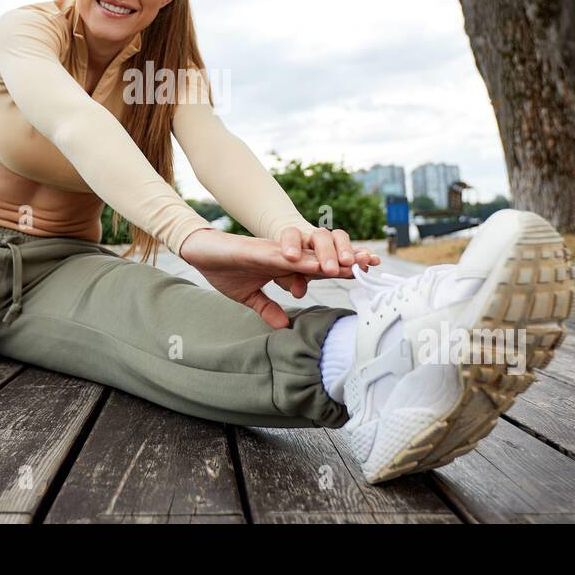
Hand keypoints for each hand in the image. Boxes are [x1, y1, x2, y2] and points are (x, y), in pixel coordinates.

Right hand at [176, 227, 367, 329]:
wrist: (200, 253)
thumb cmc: (225, 270)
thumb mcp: (249, 296)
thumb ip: (267, 308)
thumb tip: (283, 324)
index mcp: (285, 266)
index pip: (319, 269)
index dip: (342, 270)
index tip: (367, 274)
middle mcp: (284, 256)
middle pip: (321, 257)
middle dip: (347, 259)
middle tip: (374, 263)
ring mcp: (273, 252)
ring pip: (306, 255)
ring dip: (330, 260)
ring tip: (353, 265)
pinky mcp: (257, 251)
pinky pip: (282, 256)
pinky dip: (299, 260)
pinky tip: (315, 264)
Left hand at [277, 224, 379, 279]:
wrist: (297, 247)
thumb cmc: (286, 262)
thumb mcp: (282, 272)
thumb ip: (289, 281)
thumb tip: (298, 291)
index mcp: (293, 238)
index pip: (291, 234)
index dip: (291, 244)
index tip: (291, 257)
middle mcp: (313, 236)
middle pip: (321, 235)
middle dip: (326, 253)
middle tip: (330, 270)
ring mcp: (330, 241)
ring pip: (339, 238)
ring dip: (347, 251)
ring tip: (353, 263)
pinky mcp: (343, 250)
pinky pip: (356, 249)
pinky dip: (364, 255)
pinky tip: (374, 261)